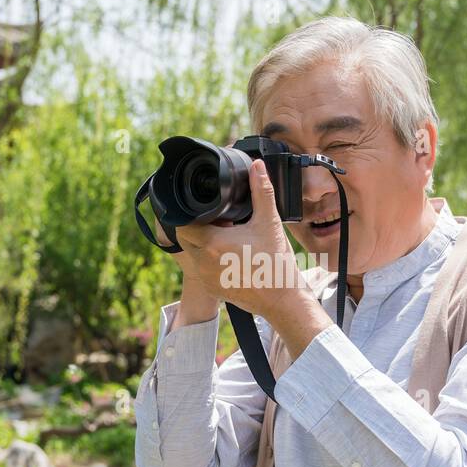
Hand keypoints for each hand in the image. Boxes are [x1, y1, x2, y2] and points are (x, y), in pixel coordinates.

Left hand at [173, 159, 311, 320]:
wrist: (283, 300)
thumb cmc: (276, 263)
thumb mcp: (270, 222)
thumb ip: (261, 191)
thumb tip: (257, 167)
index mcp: (212, 243)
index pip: (183, 223)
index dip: (193, 214)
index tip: (211, 212)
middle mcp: (202, 262)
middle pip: (185, 237)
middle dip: (196, 227)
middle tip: (219, 223)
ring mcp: (205, 277)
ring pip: (191, 254)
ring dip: (201, 244)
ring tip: (225, 238)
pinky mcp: (211, 288)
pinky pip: (200, 269)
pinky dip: (208, 260)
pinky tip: (229, 256)